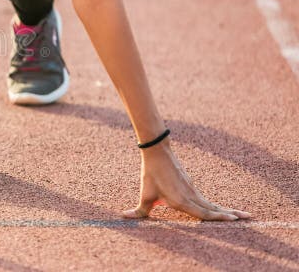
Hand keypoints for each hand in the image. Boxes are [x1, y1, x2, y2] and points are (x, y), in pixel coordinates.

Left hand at [122, 140, 250, 220]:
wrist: (158, 152)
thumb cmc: (151, 174)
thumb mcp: (145, 194)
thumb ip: (139, 210)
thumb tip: (124, 217)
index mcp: (182, 201)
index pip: (203, 213)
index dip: (218, 218)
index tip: (234, 220)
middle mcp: (191, 196)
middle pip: (214, 209)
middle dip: (231, 215)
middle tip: (250, 218)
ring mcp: (193, 190)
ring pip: (212, 204)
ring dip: (227, 210)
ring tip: (243, 215)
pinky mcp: (192, 186)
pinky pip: (207, 199)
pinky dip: (217, 206)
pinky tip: (223, 210)